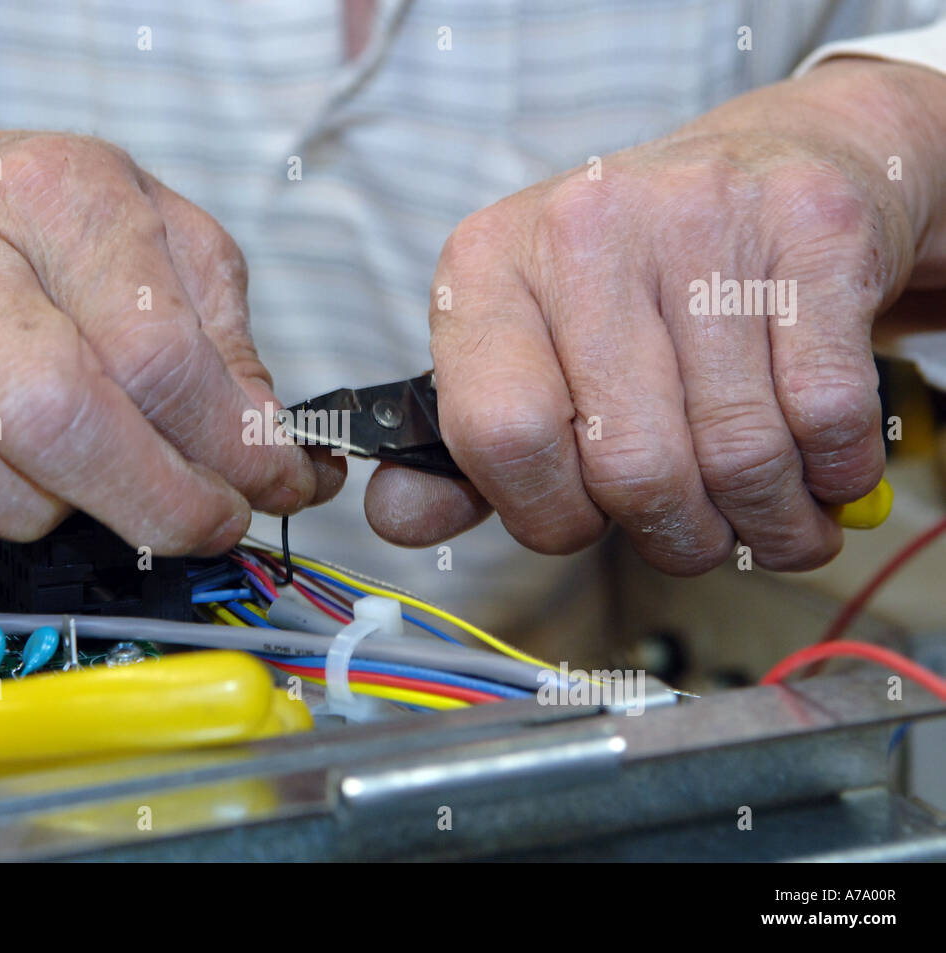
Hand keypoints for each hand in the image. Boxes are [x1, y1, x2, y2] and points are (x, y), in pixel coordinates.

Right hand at [0, 75, 341, 583]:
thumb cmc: (57, 233)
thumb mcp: (172, 243)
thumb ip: (230, 348)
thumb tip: (279, 464)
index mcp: (62, 197)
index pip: (159, 352)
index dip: (234, 445)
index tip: (280, 483)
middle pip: (52, 413)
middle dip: (158, 502)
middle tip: (210, 522)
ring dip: (39, 513)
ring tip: (80, 488)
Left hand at [366, 58, 945, 572]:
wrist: (766, 165)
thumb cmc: (632, 285)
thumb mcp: (526, 350)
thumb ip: (464, 453)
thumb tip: (396, 518)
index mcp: (485, 266)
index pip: (501, 437)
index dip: (550, 515)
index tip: (584, 521)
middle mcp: (582, 228)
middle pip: (630, 466)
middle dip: (672, 536)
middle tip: (694, 533)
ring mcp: (698, 216)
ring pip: (738, 454)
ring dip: (763, 521)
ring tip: (765, 512)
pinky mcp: (809, 228)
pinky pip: (827, 414)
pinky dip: (835, 475)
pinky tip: (821, 467)